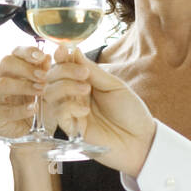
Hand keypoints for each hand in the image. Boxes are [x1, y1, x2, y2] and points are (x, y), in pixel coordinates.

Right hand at [0, 45, 49, 139]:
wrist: (28, 130)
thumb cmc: (33, 103)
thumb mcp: (41, 87)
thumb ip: (44, 72)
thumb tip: (47, 57)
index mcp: (12, 69)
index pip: (16, 53)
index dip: (27, 52)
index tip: (41, 56)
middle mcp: (0, 78)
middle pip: (7, 63)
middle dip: (26, 68)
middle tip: (43, 77)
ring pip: (3, 84)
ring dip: (24, 86)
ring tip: (41, 91)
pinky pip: (6, 110)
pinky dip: (21, 109)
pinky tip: (33, 108)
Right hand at [42, 44, 155, 175]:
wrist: (140, 140)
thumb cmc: (130, 112)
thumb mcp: (114, 86)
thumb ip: (92, 71)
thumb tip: (74, 51)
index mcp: (84, 82)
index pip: (65, 66)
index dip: (61, 57)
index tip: (63, 50)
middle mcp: (74, 95)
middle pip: (52, 78)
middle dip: (63, 70)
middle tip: (83, 74)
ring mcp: (71, 112)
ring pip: (50, 93)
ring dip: (65, 86)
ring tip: (86, 89)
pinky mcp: (70, 129)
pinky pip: (58, 113)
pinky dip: (68, 107)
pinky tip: (85, 110)